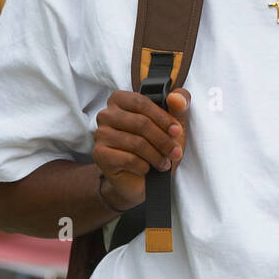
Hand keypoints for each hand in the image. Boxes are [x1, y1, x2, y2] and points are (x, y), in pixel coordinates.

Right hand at [93, 88, 190, 210]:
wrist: (141, 179)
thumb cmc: (155, 146)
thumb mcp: (173, 123)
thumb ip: (179, 104)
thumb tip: (176, 98)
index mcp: (120, 100)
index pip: (142, 102)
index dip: (163, 118)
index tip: (177, 131)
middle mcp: (106, 114)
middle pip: (140, 123)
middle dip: (163, 140)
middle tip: (175, 152)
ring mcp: (100, 134)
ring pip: (136, 143)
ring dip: (156, 156)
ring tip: (164, 163)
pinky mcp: (99, 154)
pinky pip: (129, 159)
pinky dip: (144, 166)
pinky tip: (147, 168)